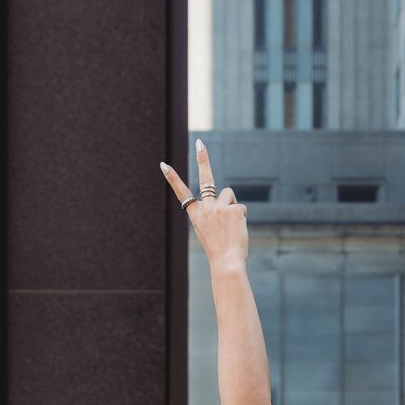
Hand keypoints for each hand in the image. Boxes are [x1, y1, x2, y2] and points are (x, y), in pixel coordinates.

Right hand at [160, 139, 248, 271]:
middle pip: (205, 178)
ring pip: (229, 195)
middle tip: (200, 143)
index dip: (172, 178)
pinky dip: (241, 217)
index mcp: (195, 214)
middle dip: (202, 158)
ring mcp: (219, 207)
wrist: (226, 261)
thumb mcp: (208, 230)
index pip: (181, 192)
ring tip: (230, 226)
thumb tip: (226, 201)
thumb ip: (213, 213)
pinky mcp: (233, 208)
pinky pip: (240, 207)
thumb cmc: (217, 249)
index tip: (163, 164)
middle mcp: (205, 207)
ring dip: (232, 207)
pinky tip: (237, 229)